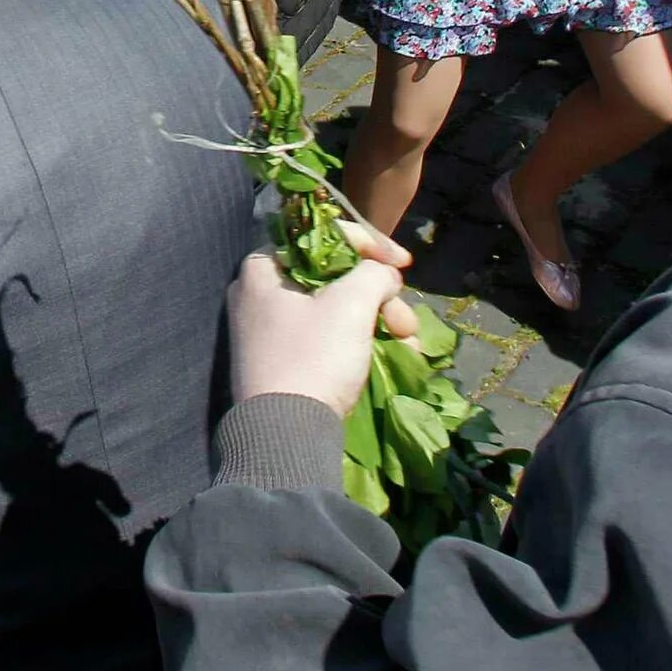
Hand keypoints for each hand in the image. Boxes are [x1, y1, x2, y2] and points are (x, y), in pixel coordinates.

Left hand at [228, 224, 420, 411]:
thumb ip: (373, 273)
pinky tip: (398, 356)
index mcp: (264, 267)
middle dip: (381, 296)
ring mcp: (273, 330)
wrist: (285, 435)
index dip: (369, 243)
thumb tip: (384, 274)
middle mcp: (262, 294)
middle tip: (405, 322)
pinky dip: (362, 342)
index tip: (403, 262)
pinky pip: (330, 337)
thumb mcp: (350, 304)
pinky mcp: (287, 361)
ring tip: (408, 345)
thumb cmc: (312, 357)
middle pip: (335, 276)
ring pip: (338, 309)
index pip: (322, 235)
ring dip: (380, 321)